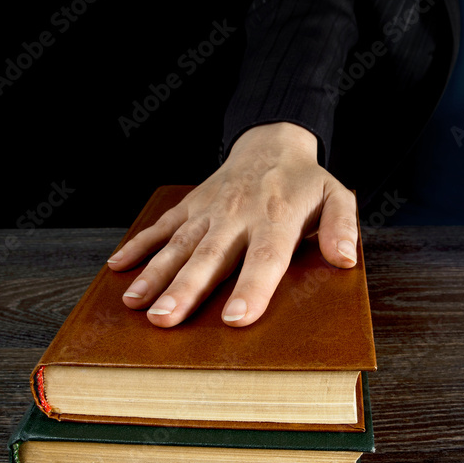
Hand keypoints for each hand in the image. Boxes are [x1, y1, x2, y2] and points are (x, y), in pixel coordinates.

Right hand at [106, 122, 358, 327]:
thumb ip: (343, 227)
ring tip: (136, 303)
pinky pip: (162, 226)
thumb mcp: (337, 197)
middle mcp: (238, 215)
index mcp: (277, 218)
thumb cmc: (307, 182)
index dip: (251, 288)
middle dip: (186, 289)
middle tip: (166, 320)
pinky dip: (138, 245)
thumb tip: (345, 260)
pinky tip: (118, 268)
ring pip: (180, 245)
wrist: (272, 142)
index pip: (265, 257)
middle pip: (211, 257)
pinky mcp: (191, 206)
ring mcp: (210, 210)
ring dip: (156, 274)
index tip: (236, 319)